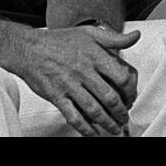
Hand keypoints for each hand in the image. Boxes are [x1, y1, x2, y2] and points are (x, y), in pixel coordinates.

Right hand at [10, 25, 139, 136]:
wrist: (29, 49)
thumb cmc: (60, 40)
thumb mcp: (90, 33)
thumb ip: (115, 38)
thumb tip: (136, 36)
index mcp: (95, 56)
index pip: (122, 77)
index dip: (131, 91)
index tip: (131, 97)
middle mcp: (84, 71)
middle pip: (110, 97)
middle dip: (121, 112)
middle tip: (125, 118)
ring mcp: (70, 85)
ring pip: (94, 110)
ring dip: (107, 123)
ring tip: (115, 129)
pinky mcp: (57, 96)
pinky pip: (74, 116)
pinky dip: (85, 128)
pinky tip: (93, 133)